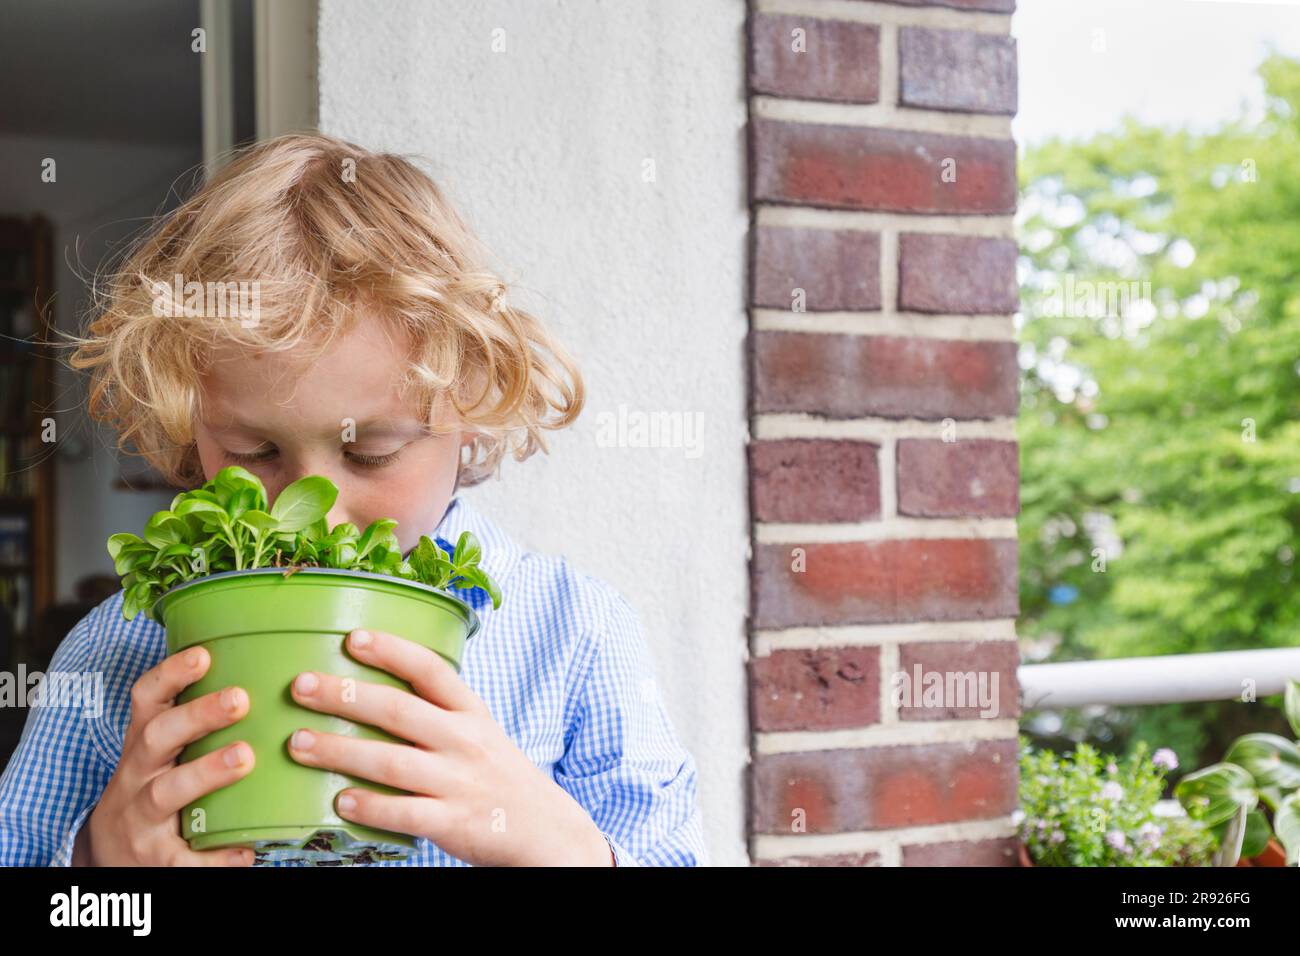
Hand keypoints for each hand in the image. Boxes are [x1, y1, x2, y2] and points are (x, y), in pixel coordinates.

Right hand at [77, 646, 256, 866]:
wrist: (110, 859)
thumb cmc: (155, 790)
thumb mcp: (163, 756)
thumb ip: (197, 724)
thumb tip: (264, 673)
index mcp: (143, 746)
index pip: (147, 701)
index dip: (170, 675)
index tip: (203, 654)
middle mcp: (136, 777)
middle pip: (157, 738)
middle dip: (196, 715)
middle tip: (240, 698)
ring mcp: (142, 820)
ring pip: (165, 792)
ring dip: (205, 772)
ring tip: (245, 757)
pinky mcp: (157, 860)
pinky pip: (184, 858)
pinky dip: (215, 856)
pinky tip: (247, 849)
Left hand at [286, 628, 613, 865]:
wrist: (547, 831)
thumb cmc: (499, 777)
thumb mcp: (480, 733)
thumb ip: (437, 714)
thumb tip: (371, 694)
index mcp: (471, 713)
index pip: (431, 670)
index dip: (392, 650)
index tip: (353, 638)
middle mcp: (465, 741)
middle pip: (399, 710)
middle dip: (345, 696)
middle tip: (301, 686)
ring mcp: (459, 781)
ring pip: (392, 761)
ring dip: (340, 751)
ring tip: (299, 744)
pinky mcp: (454, 822)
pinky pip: (405, 812)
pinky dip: (371, 806)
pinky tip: (341, 800)